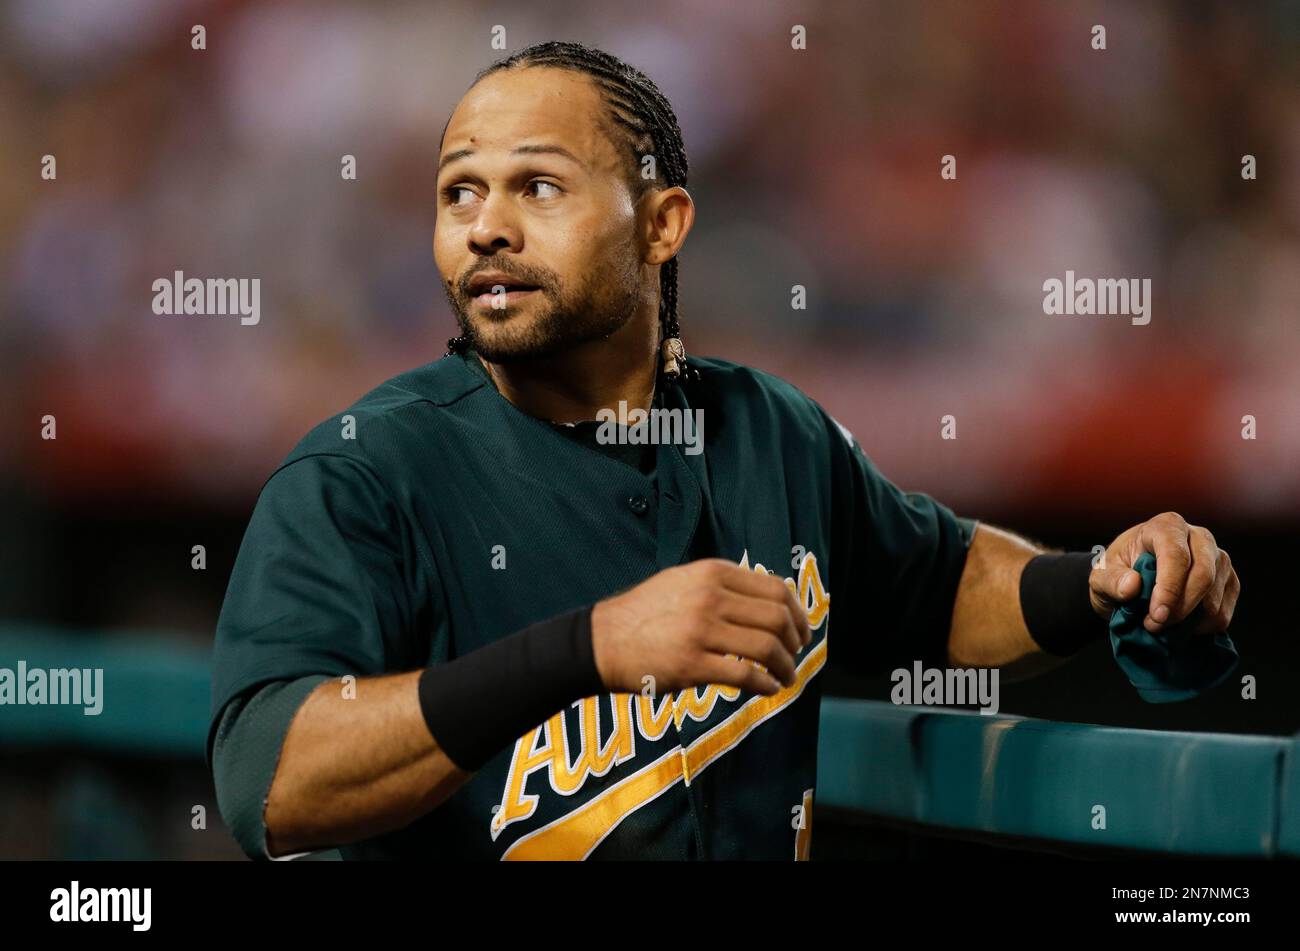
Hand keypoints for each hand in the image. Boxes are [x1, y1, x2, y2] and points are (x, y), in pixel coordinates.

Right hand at [591, 559, 812, 696]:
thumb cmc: (644, 613)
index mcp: (712, 573)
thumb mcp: (683, 581)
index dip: (798, 613)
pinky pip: (746, 676)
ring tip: (785, 678)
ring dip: (786, 667)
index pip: (775, 589)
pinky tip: (766, 689)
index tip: (802, 631)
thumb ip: (722, 586)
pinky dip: (765, 685)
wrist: (600, 640)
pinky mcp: (692, 665)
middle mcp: (709, 598)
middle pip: (777, 618)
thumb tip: (768, 602)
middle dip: (795, 642)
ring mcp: (701, 631)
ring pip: (767, 648)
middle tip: (795, 656)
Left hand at [1088, 512, 1239, 634]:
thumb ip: (1111, 581)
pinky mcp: (1227, 581)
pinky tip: (1181, 625)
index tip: (1156, 616)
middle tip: (1155, 625)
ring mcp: (1218, 558)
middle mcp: (1199, 536)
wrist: (1130, 582)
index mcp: (1166, 526)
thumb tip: (1132, 586)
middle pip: (1204, 574)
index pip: (1176, 555)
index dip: (1169, 588)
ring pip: (1216, 595)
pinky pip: (1224, 609)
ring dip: (1190, 619)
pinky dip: (1204, 625)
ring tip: (1161, 625)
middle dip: (1181, 607)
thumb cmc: (1117, 573)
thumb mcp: (1100, 576)